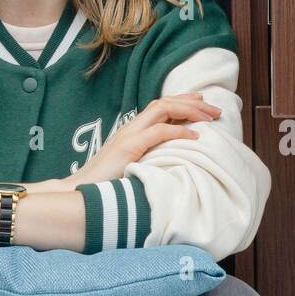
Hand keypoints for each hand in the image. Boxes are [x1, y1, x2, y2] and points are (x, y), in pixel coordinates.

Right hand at [64, 93, 221, 186]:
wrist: (79, 194)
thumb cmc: (104, 185)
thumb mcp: (130, 167)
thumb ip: (147, 158)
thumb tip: (170, 163)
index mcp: (131, 130)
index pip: (160, 106)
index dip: (183, 102)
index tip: (204, 106)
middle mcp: (130, 127)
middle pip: (164, 101)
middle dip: (192, 102)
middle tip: (215, 110)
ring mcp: (128, 135)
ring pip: (162, 109)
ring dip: (189, 110)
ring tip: (210, 118)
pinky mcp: (128, 147)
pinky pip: (159, 132)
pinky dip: (179, 131)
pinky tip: (195, 137)